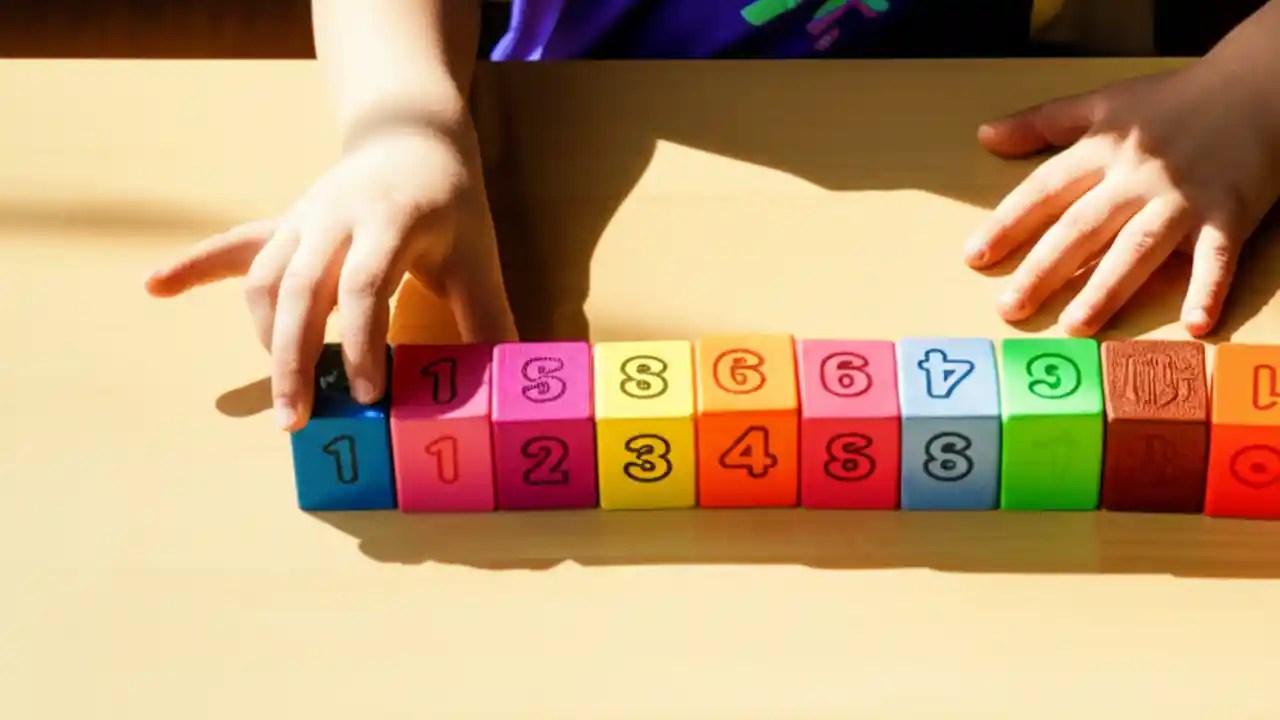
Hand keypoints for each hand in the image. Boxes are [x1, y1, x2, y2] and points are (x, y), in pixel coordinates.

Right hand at [145, 126, 516, 429]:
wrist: (413, 136)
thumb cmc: (451, 203)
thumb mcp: (478, 256)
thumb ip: (488, 317)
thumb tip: (508, 381)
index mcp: (390, 219)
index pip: (364, 287)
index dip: (361, 344)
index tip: (367, 395)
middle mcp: (336, 215)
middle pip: (300, 289)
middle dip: (294, 358)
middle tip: (298, 419)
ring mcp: (304, 217)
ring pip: (266, 277)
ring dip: (267, 338)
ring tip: (286, 395)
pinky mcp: (285, 224)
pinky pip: (235, 246)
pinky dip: (194, 266)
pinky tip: (156, 285)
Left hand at [964, 59, 1279, 336]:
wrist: (1260, 83)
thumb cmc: (1175, 99)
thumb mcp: (1103, 101)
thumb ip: (1042, 122)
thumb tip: (985, 137)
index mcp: (1103, 148)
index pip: (1045, 191)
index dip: (1007, 224)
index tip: (974, 257)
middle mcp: (1137, 174)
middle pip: (1081, 227)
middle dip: (1043, 269)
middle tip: (1010, 308)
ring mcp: (1184, 195)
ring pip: (1137, 246)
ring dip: (1106, 288)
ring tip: (1074, 325)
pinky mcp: (1230, 211)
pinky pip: (1217, 255)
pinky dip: (1208, 288)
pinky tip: (1195, 323)